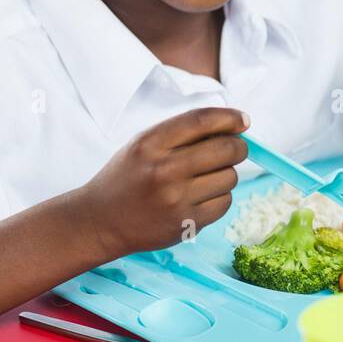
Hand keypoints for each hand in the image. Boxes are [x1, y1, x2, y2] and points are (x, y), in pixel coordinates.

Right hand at [75, 107, 248, 257]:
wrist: (99, 221)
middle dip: (238, 146)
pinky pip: (225, 202)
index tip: (243, 120)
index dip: (230, 117)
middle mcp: (164, 170)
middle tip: (234, 149)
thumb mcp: (144, 144)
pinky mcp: (186, 224)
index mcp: (151, 144)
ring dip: (226, 174)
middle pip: (226, 149)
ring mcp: (176, 200)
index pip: (202, 121)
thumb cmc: (128, 177)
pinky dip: (220, 196)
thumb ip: (182, 132)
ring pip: (231, 177)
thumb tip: (234, 126)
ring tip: (205, 177)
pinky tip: (201, 196)